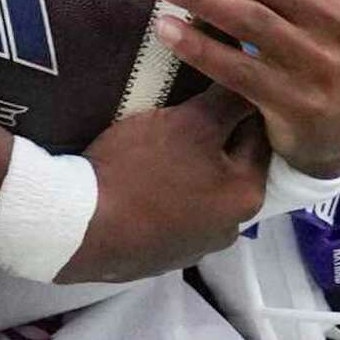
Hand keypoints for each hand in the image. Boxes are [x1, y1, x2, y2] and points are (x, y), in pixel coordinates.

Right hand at [71, 87, 269, 280]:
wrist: (82, 226)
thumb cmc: (143, 170)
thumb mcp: (190, 122)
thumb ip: (228, 101)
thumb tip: (250, 85)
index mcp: (247, 195)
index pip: (258, 135)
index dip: (238, 104)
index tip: (217, 84)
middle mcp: (231, 227)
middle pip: (229, 165)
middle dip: (213, 137)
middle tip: (184, 109)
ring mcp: (195, 246)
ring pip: (200, 189)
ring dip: (188, 167)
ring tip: (159, 142)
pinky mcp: (162, 255)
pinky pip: (173, 211)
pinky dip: (165, 192)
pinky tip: (141, 178)